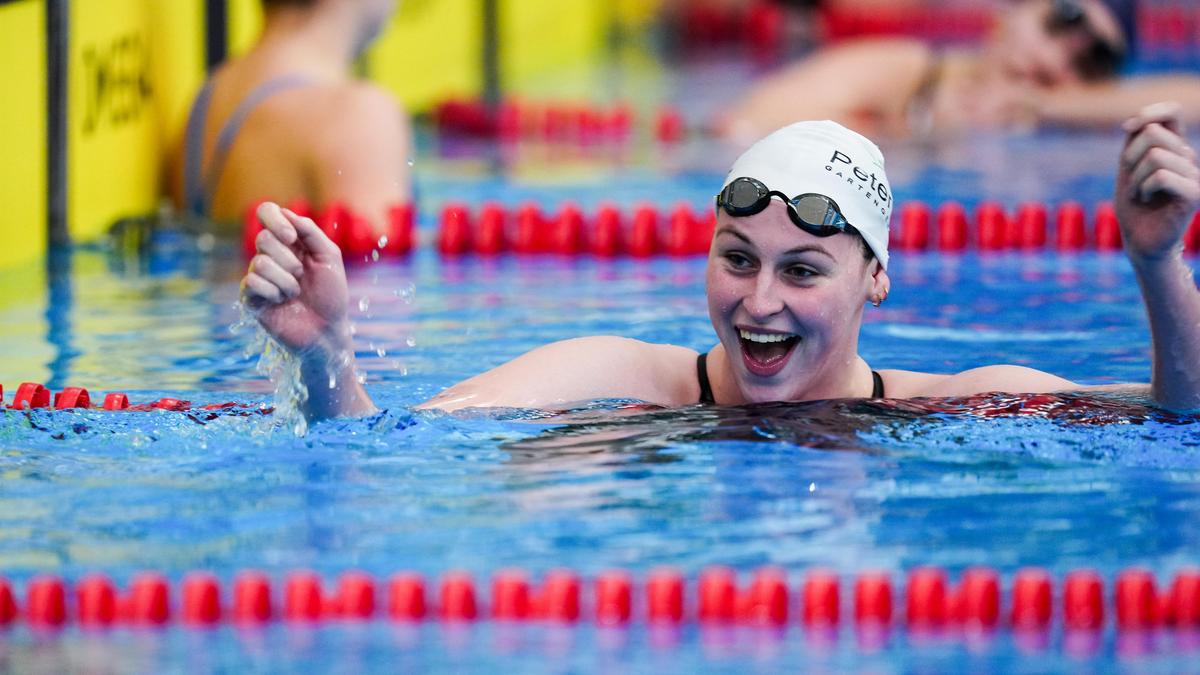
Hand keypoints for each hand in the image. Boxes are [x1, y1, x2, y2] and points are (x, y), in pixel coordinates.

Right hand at [241, 202, 350, 356]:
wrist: (327, 329)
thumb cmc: (331, 294)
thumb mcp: (329, 257)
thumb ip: (310, 232)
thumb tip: (286, 212)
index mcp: (289, 241)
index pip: (267, 212)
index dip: (274, 219)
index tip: (291, 237)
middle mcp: (270, 254)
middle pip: (263, 238)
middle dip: (288, 259)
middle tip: (301, 275)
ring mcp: (258, 275)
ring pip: (259, 262)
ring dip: (285, 280)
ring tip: (295, 293)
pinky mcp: (250, 296)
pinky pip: (251, 282)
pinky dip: (273, 292)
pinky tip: (281, 302)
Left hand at [1116, 102, 1199, 264]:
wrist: (1139, 238)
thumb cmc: (1133, 203)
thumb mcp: (1128, 167)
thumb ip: (1134, 142)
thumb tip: (1136, 123)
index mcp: (1174, 147)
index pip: (1172, 112)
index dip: (1149, 113)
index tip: (1127, 128)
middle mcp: (1188, 157)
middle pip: (1154, 133)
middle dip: (1130, 156)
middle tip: (1131, 180)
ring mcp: (1194, 175)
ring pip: (1155, 156)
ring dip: (1135, 178)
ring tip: (1138, 193)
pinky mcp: (1195, 194)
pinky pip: (1162, 177)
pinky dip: (1144, 188)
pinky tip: (1146, 200)